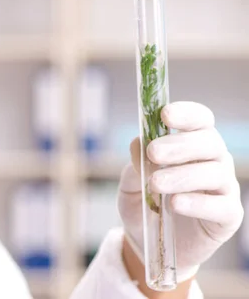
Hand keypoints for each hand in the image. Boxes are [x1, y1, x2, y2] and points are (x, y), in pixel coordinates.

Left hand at [118, 101, 243, 280]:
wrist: (147, 243)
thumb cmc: (143, 204)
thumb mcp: (130, 183)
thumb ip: (135, 164)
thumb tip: (139, 143)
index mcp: (192, 145)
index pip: (200, 121)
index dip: (187, 114)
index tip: (164, 115)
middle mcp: (213, 162)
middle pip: (209, 142)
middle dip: (180, 144)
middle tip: (153, 152)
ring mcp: (223, 189)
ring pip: (215, 173)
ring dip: (183, 175)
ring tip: (155, 184)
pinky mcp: (227, 216)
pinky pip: (221, 206)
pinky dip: (197, 203)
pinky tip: (175, 204)